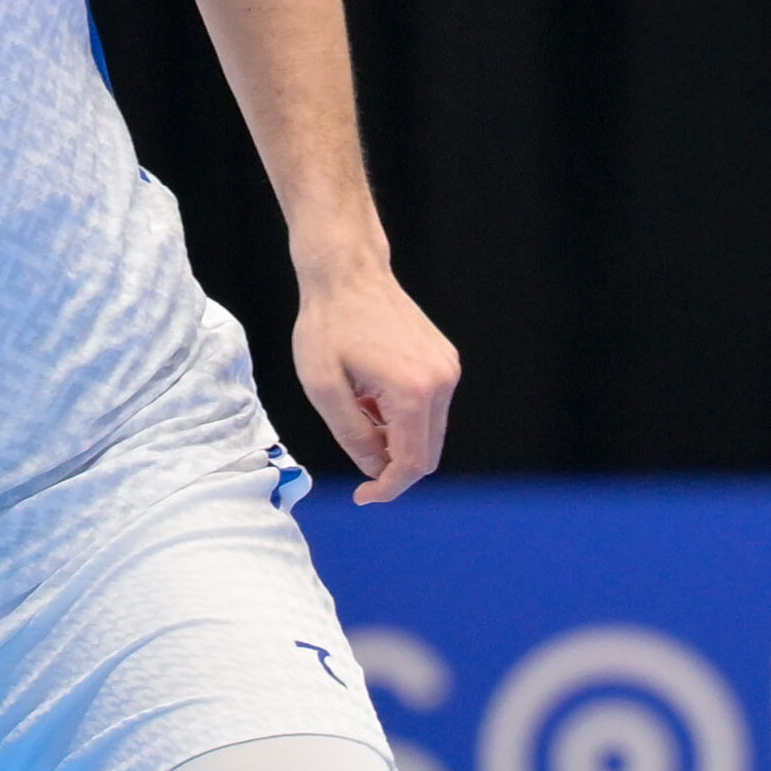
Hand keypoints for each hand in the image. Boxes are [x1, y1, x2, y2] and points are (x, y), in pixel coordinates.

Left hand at [290, 268, 460, 502]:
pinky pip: (428, 408)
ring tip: (356, 409)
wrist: (348, 274)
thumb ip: (352, 435)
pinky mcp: (445, 361)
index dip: (388, 488)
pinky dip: (401, 417)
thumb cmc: (328, 325)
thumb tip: (375, 469)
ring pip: (428, 432)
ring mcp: (448, 369)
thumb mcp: (323, 388)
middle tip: (356, 457)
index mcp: (413, 391)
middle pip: (427, 453)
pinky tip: (370, 394)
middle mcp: (441, 381)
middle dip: (392, 466)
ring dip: (394, 438)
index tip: (363, 497)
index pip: (413, 463)